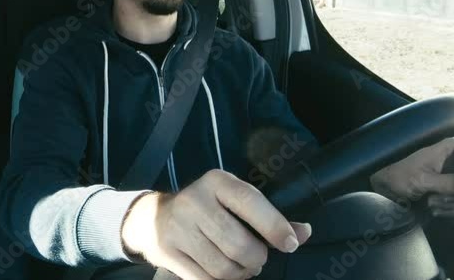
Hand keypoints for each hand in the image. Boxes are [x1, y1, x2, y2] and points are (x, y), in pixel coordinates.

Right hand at [121, 170, 311, 279]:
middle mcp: (194, 201)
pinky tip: (221, 272)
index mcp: (216, 182)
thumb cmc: (205, 209)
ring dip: (240, 274)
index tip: (290, 244)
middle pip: (239, 245)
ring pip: (224, 268)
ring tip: (238, 266)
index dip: (275, 226)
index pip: (250, 202)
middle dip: (256, 260)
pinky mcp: (167, 251)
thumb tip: (304, 232)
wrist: (150, 217)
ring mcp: (177, 227)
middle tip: (255, 259)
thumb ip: (269, 216)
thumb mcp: (233, 202)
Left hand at [370, 137, 453, 214]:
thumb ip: (450, 182)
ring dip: (449, 203)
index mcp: (447, 150)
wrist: (386, 189)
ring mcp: (451, 177)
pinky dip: (447, 208)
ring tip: (430, 203)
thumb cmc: (400, 177)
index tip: (453, 184)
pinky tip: (433, 208)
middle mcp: (452, 161)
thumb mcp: (424, 180)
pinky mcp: (448, 190)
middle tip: (436, 198)